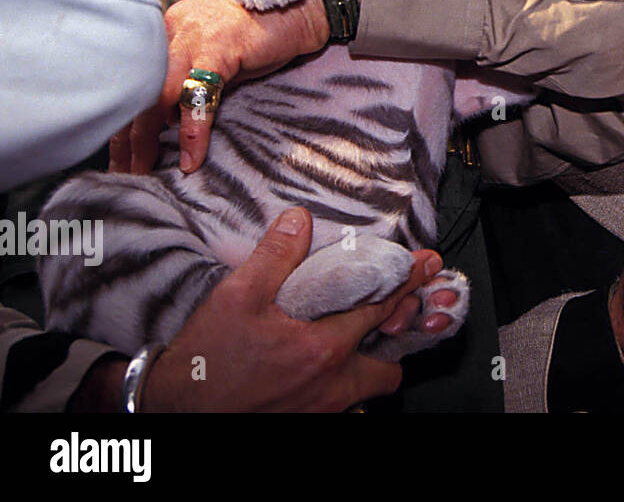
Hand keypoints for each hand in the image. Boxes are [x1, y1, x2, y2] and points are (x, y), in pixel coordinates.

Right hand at [70, 208, 448, 411]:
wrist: (174, 413)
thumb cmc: (205, 362)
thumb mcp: (236, 298)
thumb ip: (275, 257)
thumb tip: (300, 221)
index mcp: (321, 348)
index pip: (380, 308)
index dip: (406, 282)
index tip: (427, 265)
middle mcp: (330, 385)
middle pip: (388, 366)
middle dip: (393, 340)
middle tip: (394, 314)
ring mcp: (320, 411)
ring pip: (368, 393)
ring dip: (369, 370)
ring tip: (359, 347)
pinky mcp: (305, 425)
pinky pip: (344, 412)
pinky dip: (345, 396)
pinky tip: (327, 376)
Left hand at [109, 0, 330, 173]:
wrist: (304, 2)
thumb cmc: (268, 26)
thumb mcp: (220, 50)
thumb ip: (196, 76)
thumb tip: (175, 115)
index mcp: (169, 30)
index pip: (135, 78)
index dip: (123, 115)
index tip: (120, 149)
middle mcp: (172, 31)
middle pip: (136, 89)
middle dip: (124, 135)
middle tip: (121, 171)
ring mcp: (192, 38)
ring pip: (155, 95)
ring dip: (145, 139)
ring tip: (142, 171)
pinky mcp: (218, 49)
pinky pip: (198, 98)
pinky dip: (192, 132)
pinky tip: (191, 158)